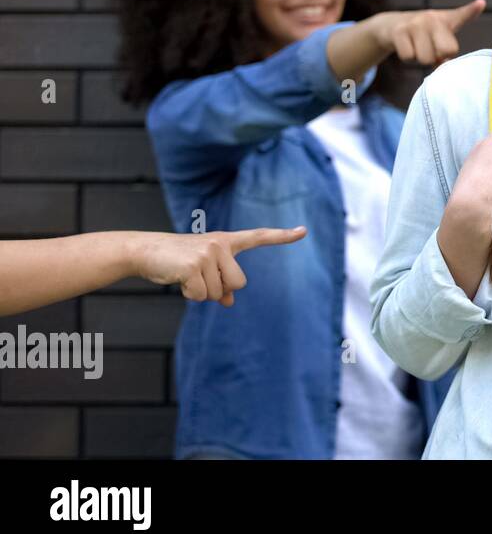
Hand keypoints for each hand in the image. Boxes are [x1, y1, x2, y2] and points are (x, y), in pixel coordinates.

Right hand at [133, 226, 307, 306]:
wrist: (145, 251)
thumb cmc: (176, 261)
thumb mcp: (201, 269)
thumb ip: (219, 283)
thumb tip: (229, 302)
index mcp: (227, 242)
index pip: (259, 236)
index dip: (282, 236)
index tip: (304, 231)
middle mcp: (221, 244)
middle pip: (238, 283)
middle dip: (219, 288)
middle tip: (198, 276)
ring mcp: (208, 253)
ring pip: (219, 292)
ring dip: (202, 292)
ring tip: (186, 276)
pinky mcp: (194, 265)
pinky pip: (202, 295)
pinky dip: (190, 295)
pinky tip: (179, 280)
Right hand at [376, 0, 485, 66]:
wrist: (392, 25)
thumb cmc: (424, 33)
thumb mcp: (442, 32)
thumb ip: (451, 46)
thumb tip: (445, 59)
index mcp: (445, 20)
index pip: (462, 15)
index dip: (471, 10)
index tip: (481, 3)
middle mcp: (431, 18)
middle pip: (444, 52)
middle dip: (438, 57)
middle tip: (431, 49)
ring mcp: (415, 24)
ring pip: (425, 58)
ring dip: (421, 59)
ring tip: (418, 47)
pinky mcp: (399, 32)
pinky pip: (409, 57)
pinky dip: (408, 58)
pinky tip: (407, 46)